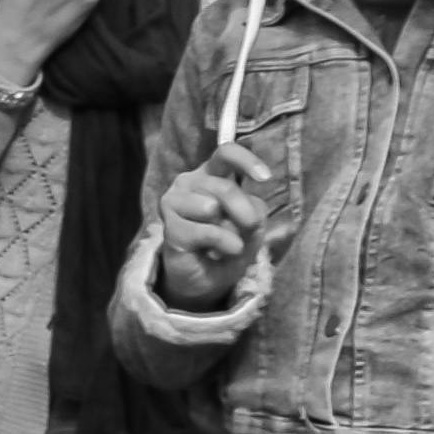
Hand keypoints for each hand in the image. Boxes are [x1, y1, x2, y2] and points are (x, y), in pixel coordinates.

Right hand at [156, 139, 269, 309]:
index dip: (246, 161)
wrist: (203, 280)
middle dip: (245, 213)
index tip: (264, 178)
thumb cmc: (227, 245)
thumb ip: (254, 209)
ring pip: (212, 206)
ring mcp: (174, 202)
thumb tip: (249, 210)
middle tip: (251, 229)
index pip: (225, 153)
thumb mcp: (251, 225)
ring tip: (224, 243)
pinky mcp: (169, 227)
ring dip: (229, 231)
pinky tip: (215, 252)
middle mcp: (189, 182)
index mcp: (210, 174)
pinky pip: (207, 231)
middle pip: (225, 187)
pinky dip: (221, 245)